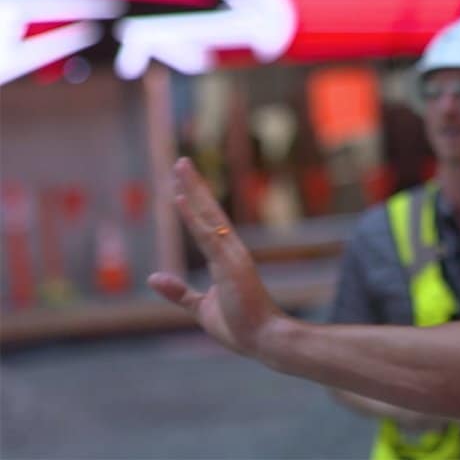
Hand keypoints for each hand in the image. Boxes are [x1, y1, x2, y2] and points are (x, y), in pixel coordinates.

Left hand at [147, 158, 285, 356]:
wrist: (264, 340)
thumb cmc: (240, 326)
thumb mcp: (200, 307)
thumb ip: (179, 292)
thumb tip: (154, 278)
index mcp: (226, 258)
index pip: (207, 222)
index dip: (194, 200)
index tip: (181, 180)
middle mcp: (231, 249)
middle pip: (209, 209)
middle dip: (193, 184)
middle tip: (181, 160)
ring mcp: (231, 254)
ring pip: (207, 214)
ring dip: (192, 189)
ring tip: (180, 166)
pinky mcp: (229, 263)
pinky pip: (205, 234)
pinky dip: (191, 215)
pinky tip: (179, 198)